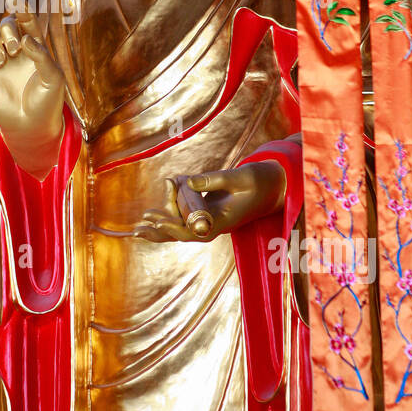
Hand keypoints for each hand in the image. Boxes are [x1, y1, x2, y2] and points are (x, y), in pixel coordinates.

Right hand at [0, 14, 64, 178]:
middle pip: (6, 22)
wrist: (29, 126)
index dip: (21, 6)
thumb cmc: (46, 102)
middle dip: (8, 29)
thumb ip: (41, 56)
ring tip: (2, 62)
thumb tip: (24, 39)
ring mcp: (0, 57)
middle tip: (14, 50)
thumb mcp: (52, 78)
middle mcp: (17, 49)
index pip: (27, 20)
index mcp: (36, 47)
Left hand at [135, 160, 286, 243]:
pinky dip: (171, 211)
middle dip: (160, 231)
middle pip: (182, 233)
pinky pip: (185, 217)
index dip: (175, 228)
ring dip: (162, 222)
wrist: (272, 188)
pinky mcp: (207, 213)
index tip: (159, 223)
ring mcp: (209, 220)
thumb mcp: (240, 176)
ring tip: (142, 220)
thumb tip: (188, 182)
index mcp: (222, 221)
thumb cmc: (258, 181)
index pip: (194, 231)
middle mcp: (213, 224)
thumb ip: (214, 179)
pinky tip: (157, 209)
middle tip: (139, 228)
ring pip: (181, 226)